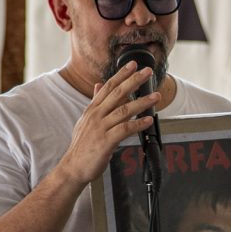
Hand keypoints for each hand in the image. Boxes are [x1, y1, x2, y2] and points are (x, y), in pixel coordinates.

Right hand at [56, 64, 159, 186]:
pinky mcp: (106, 141)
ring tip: (156, 96)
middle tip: (147, 71)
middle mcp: (96, 115)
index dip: (121, 74)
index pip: (108, 87)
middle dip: (134, 81)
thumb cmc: (82, 145)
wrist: (73, 167)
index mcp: (92, 109)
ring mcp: (100, 128)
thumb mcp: (86, 120)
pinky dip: (138, 124)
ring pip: (124, 110)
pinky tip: (149, 120)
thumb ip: (95, 102)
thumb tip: (99, 84)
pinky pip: (125, 130)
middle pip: (117, 93)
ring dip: (142, 102)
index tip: (133, 64)